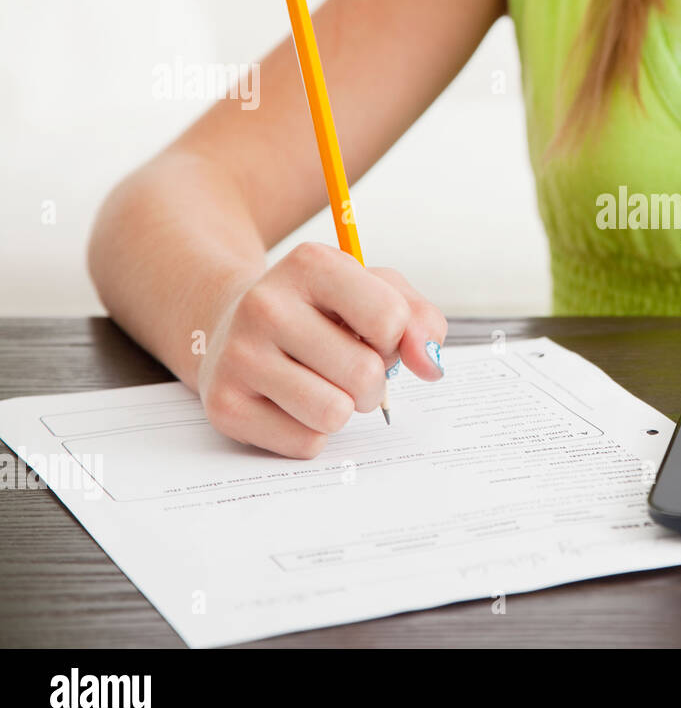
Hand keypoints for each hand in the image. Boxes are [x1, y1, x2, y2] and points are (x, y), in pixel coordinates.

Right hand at [197, 242, 446, 457]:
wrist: (232, 324)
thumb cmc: (320, 311)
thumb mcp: (376, 292)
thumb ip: (420, 321)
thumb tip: (429, 364)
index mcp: (311, 264)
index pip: (390, 320)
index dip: (393, 338)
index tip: (371, 332)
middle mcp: (266, 304)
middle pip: (365, 374)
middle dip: (372, 381)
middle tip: (346, 365)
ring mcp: (239, 355)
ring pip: (334, 414)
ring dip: (344, 409)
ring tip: (321, 383)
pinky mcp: (223, 404)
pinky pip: (306, 443)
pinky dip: (312, 432)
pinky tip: (289, 402)